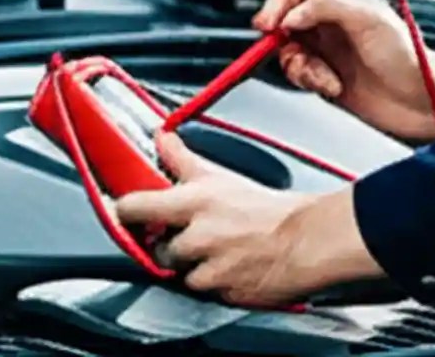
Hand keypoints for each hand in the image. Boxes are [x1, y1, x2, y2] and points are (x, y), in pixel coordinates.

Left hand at [115, 132, 382, 307]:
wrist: (307, 242)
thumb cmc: (267, 210)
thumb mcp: (220, 178)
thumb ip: (183, 160)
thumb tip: (161, 138)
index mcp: (192, 203)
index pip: (133, 208)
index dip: (127, 211)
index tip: (128, 212)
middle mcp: (197, 237)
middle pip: (158, 249)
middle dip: (172, 245)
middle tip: (193, 236)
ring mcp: (209, 270)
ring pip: (181, 274)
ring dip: (193, 268)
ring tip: (218, 253)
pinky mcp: (222, 295)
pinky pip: (204, 293)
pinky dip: (213, 285)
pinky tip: (229, 269)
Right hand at [252, 0, 434, 142]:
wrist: (421, 100)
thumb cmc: (406, 56)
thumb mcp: (367, 19)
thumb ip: (325, 7)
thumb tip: (290, 16)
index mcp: (340, 0)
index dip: (277, 2)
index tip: (268, 23)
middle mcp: (328, 22)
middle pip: (283, 20)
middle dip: (280, 37)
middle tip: (281, 49)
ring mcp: (325, 51)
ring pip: (287, 51)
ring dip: (300, 65)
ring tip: (324, 76)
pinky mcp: (323, 77)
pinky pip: (299, 75)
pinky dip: (310, 81)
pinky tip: (333, 87)